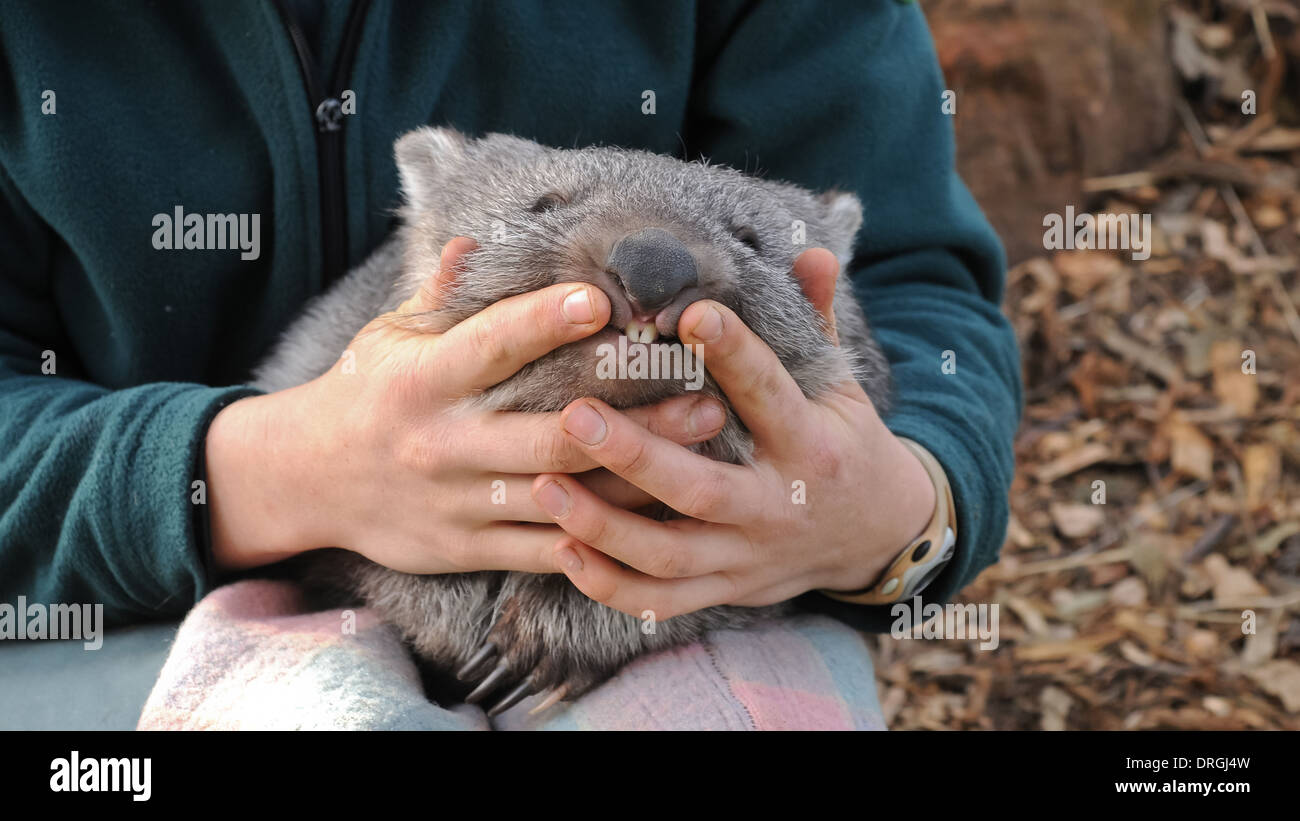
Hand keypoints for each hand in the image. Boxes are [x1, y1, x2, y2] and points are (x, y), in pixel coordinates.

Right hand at [206, 238, 726, 573]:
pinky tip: (654, 521)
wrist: (305, 480)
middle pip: (553, 433)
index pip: (492, 345)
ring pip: (562, 496)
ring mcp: (458, 502)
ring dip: (636, 479)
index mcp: (424, 380)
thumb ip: (439, 294)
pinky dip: (599, 537)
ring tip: (702, 457)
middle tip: (706, 397)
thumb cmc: (362, 393)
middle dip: (636, 419)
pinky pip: (545, 549)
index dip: (544, 322)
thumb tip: (477, 241)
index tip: (602, 300)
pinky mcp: (467, 548)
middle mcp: (444, 443)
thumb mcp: (386, 336)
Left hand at [534, 248, 936, 619]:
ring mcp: (749, 556)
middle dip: (636, 455)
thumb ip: (817, 321)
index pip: (769, 393)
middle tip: (574, 414)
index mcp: (812, 442)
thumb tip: (810, 250)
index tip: (687, 311)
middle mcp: (779, 505)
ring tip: (544, 485)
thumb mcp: (842, 384)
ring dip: (604, 526)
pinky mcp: (727, 589)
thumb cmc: (842, 441)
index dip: (734, 352)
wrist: (876, 535)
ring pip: (670, 554)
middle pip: (702, 488)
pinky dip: (610, 584)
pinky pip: (662, 600)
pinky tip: (561, 550)